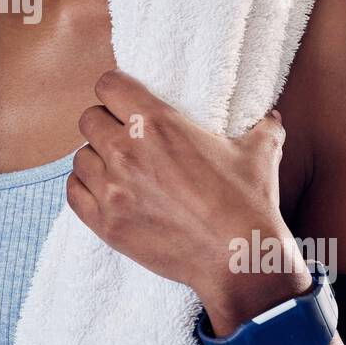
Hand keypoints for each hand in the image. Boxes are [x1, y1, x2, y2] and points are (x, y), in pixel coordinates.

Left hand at [65, 68, 299, 294]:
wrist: (238, 259)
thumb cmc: (248, 203)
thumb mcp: (260, 153)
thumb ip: (262, 128)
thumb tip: (272, 118)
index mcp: (156, 122)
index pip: (108, 85)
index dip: (114, 91)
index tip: (123, 102)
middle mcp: (126, 150)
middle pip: (88, 120)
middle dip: (103, 125)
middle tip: (121, 138)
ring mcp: (112, 188)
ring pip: (79, 158)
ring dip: (95, 160)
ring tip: (114, 170)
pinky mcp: (105, 222)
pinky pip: (73, 193)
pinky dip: (84, 189)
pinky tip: (102, 192)